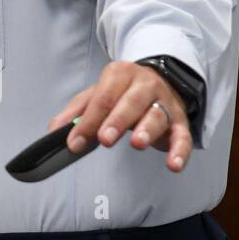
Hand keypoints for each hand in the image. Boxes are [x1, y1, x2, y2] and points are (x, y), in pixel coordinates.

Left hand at [48, 61, 190, 171]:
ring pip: (157, 115)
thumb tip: (54, 131)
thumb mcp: (96, 94)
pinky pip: (183, 135)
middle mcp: (144, 84)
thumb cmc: (123, 91)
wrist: (162, 79)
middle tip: (105, 139)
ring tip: (137, 143)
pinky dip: (180, 151)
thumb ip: (75, 113)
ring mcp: (165, 101)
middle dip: (117, 121)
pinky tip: (173, 165)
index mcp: (119, 74)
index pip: (102, 98)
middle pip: (130, 102)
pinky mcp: (181, 120)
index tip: (75, 143)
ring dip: (147, 130)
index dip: (88, 121)